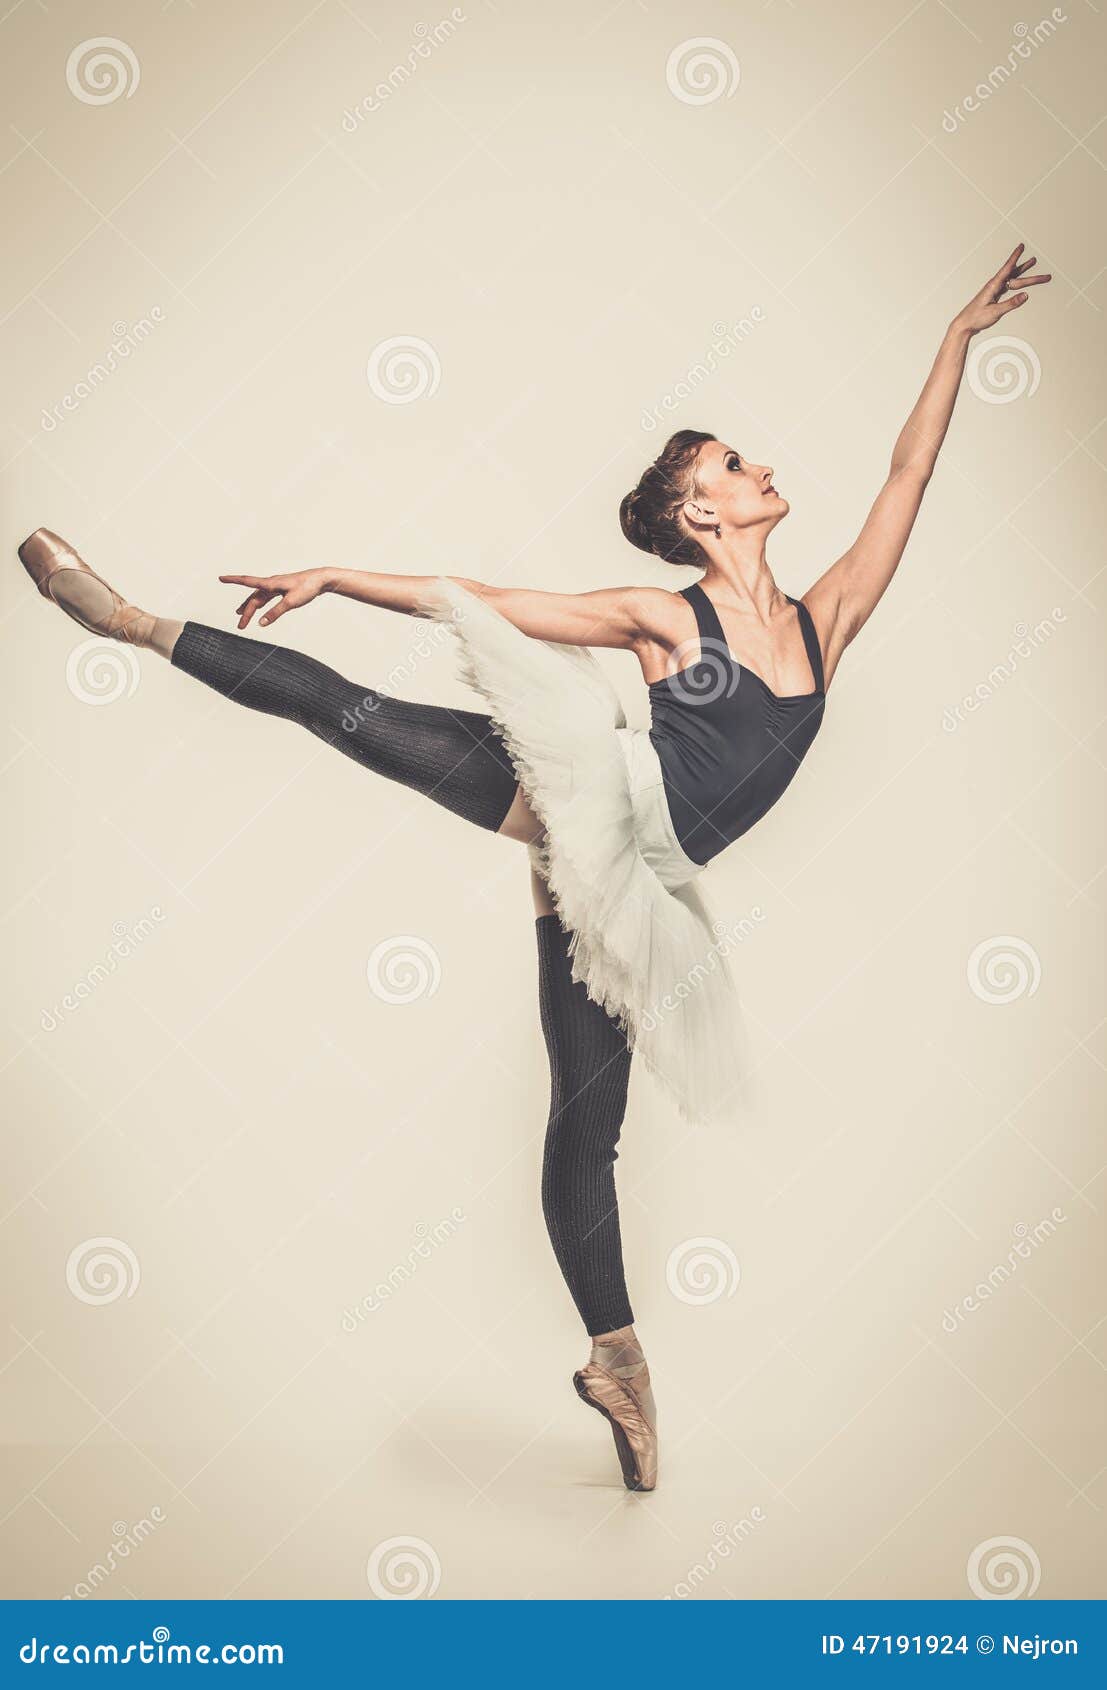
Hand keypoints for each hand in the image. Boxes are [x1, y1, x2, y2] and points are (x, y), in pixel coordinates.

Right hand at [218, 568, 332, 629]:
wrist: (321, 580)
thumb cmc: (308, 587)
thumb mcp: (291, 602)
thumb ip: (276, 613)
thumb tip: (261, 623)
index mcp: (271, 583)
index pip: (247, 581)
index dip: (233, 580)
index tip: (220, 578)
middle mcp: (271, 584)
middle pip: (253, 598)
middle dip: (246, 611)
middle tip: (240, 626)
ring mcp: (277, 587)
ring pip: (259, 598)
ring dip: (251, 608)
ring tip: (242, 617)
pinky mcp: (283, 590)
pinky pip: (267, 598)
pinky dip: (261, 605)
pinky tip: (260, 611)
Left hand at [952, 243, 1050, 336]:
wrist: (964, 325)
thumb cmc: (976, 318)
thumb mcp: (995, 312)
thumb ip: (1011, 303)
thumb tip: (1026, 295)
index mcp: (993, 286)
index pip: (1007, 268)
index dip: (1015, 256)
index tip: (1021, 246)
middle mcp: (994, 286)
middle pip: (1016, 277)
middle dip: (1031, 275)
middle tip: (1046, 276)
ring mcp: (995, 291)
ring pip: (1013, 280)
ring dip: (1024, 273)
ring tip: (1033, 262)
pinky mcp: (994, 296)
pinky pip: (1009, 286)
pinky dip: (1017, 283)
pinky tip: (1022, 284)